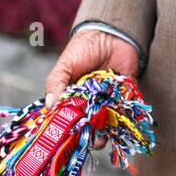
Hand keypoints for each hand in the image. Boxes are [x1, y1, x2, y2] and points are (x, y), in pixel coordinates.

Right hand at [44, 29, 138, 149]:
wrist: (109, 34)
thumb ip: (56, 83)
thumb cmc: (83, 49)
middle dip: (90, 135)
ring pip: (108, 122)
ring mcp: (109, 100)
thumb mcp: (65, 66)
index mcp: (74, 98)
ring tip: (102, 137)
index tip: (69, 138)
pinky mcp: (126, 94)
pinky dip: (123, 117)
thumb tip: (49, 107)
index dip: (69, 130)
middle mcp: (91, 102)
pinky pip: (126, 110)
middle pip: (90, 125)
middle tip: (90, 141)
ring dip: (106, 131)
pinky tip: (118, 120)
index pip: (70, 119)